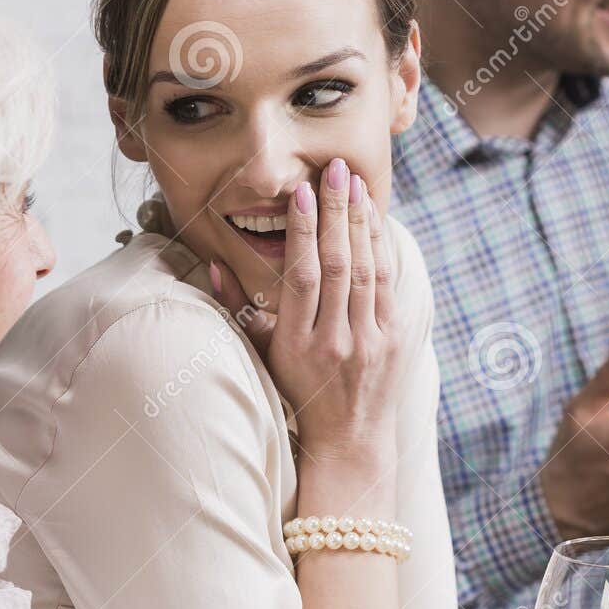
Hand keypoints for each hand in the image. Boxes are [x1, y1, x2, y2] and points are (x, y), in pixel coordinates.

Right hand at [210, 159, 402, 463]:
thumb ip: (238, 309)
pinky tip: (373, 219)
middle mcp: (335, 342)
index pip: (303, 277)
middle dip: (336, 212)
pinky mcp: (393, 340)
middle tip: (335, 169)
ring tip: (355, 184)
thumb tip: (215, 265)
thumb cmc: (297, 391)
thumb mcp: (261, 355)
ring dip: (361, 223)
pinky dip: (380, 248)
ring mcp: (368, 341)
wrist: (348, 438)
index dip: (304, 231)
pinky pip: (387, 284)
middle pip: (338, 265)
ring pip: (366, 270)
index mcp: (297, 344)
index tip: (302, 192)